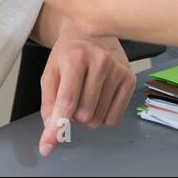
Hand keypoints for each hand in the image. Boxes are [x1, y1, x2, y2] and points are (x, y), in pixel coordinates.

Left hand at [38, 27, 135, 156]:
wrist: (92, 32)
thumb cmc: (69, 54)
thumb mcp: (51, 72)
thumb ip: (48, 102)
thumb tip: (51, 129)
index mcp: (76, 57)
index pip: (67, 100)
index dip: (57, 126)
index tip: (47, 145)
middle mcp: (101, 61)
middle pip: (83, 113)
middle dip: (73, 114)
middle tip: (73, 97)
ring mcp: (118, 70)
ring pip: (98, 118)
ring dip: (88, 116)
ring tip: (86, 95)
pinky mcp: (130, 78)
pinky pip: (114, 118)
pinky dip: (103, 117)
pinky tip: (99, 100)